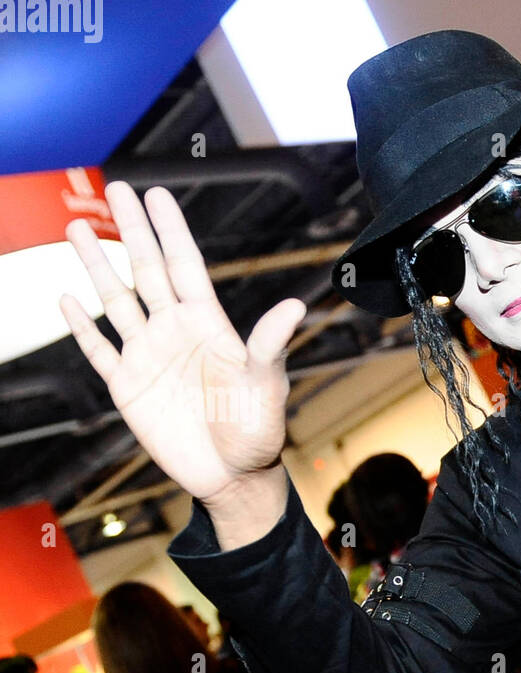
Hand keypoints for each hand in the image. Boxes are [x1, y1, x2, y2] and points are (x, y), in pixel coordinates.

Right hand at [59, 182, 305, 507]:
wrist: (233, 477)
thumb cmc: (258, 432)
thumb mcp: (266, 385)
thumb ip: (270, 344)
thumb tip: (296, 306)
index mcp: (209, 326)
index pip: (185, 267)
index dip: (170, 231)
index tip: (157, 195)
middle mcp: (176, 332)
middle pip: (146, 271)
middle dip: (132, 231)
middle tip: (116, 189)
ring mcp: (149, 357)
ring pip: (116, 301)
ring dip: (97, 266)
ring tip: (78, 228)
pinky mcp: (129, 387)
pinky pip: (100, 349)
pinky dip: (81, 326)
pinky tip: (66, 298)